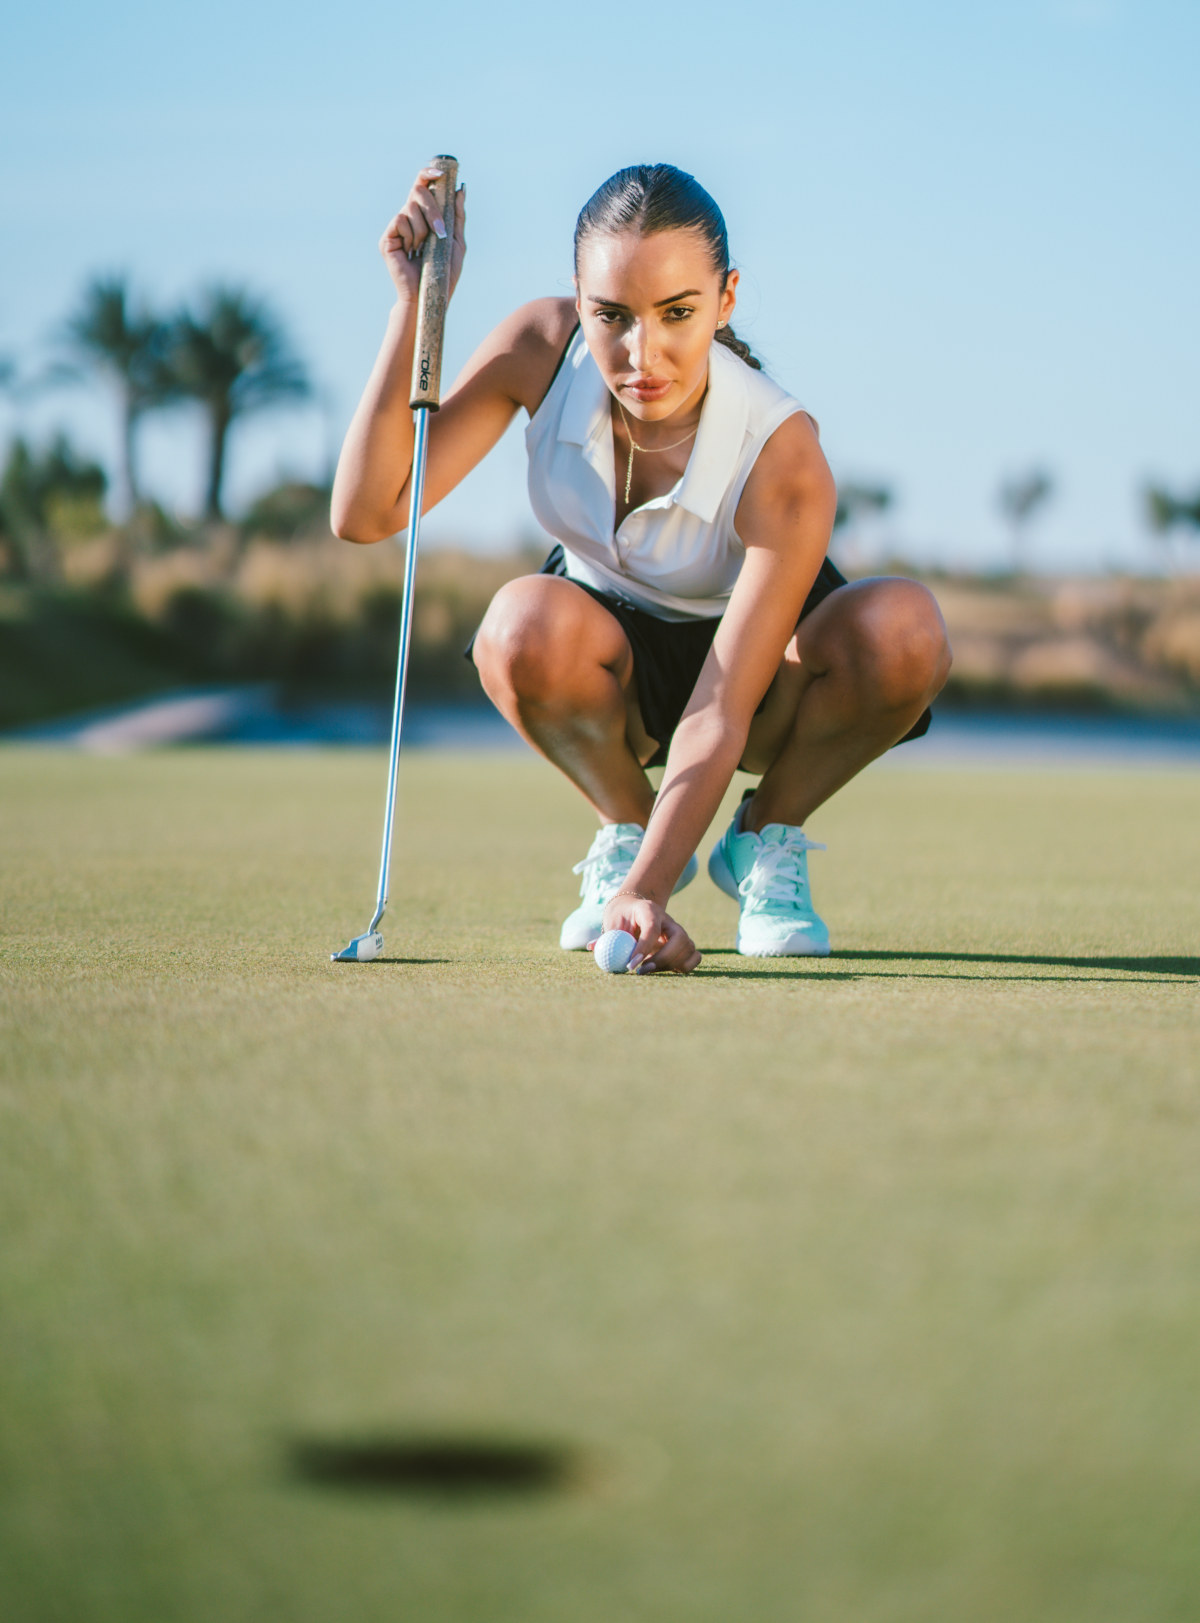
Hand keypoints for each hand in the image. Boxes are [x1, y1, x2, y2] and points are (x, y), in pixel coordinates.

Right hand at [379, 165, 466, 302]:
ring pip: (410, 207)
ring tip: (424, 249)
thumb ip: (457, 216)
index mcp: (424, 216)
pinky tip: (412, 252)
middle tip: (440, 231)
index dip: (429, 174)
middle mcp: (409, 217)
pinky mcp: (387, 237)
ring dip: (424, 229)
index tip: (441, 173)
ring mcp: (397, 227)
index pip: (423, 186)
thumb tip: (460, 189)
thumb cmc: (443, 272)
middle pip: (418, 191)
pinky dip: (411, 235)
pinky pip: (400, 220)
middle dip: (433, 209)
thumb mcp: (456, 242)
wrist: (429, 295)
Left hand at [599, 893, 701, 974]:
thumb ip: (605, 935)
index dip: (643, 947)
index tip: (630, 964)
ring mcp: (680, 933)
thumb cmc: (621, 916)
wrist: (636, 909)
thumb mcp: (611, 921)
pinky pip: (694, 958)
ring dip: (670, 965)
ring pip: (688, 949)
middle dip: (662, 959)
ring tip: (648, 969)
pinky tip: (664, 969)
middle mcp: (670, 921)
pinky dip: (683, 967)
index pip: (652, 928)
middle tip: (641, 971)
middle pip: (679, 939)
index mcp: (650, 910)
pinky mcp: (685, 945)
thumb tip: (593, 948)